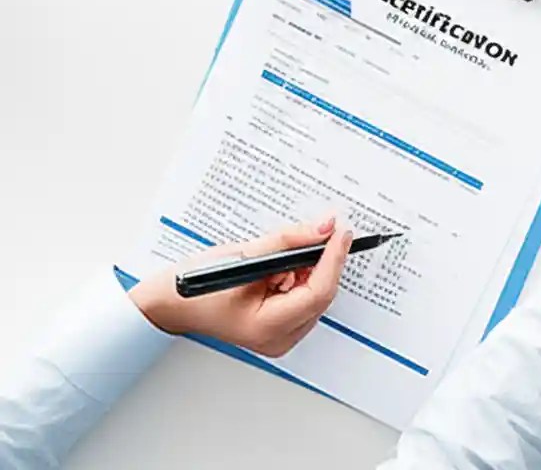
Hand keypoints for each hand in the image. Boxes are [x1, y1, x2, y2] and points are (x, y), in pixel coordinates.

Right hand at [128, 218, 352, 356]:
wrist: (170, 303)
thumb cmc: (195, 285)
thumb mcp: (243, 255)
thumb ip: (288, 240)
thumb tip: (325, 227)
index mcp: (267, 327)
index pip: (317, 292)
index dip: (333, 260)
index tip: (342, 233)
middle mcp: (278, 340)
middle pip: (320, 296)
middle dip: (321, 263)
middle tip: (320, 234)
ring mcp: (280, 338)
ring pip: (314, 296)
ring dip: (308, 271)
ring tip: (282, 257)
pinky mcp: (280, 330)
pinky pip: (303, 300)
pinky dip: (299, 279)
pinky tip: (280, 269)